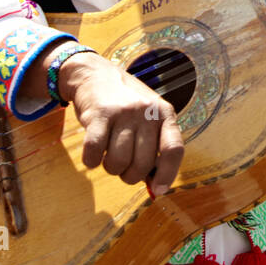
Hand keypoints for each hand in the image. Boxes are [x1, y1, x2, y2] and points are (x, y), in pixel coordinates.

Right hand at [56, 51, 183, 197]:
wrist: (95, 74)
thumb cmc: (126, 104)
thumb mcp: (148, 117)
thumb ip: (154, 146)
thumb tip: (156, 187)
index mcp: (165, 113)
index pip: (174, 149)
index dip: (167, 174)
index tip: (158, 190)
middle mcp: (147, 112)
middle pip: (142, 163)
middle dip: (130, 176)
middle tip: (123, 168)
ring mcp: (124, 112)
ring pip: (118, 162)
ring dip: (111, 168)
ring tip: (108, 157)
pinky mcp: (99, 114)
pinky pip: (94, 152)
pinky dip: (91, 161)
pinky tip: (92, 156)